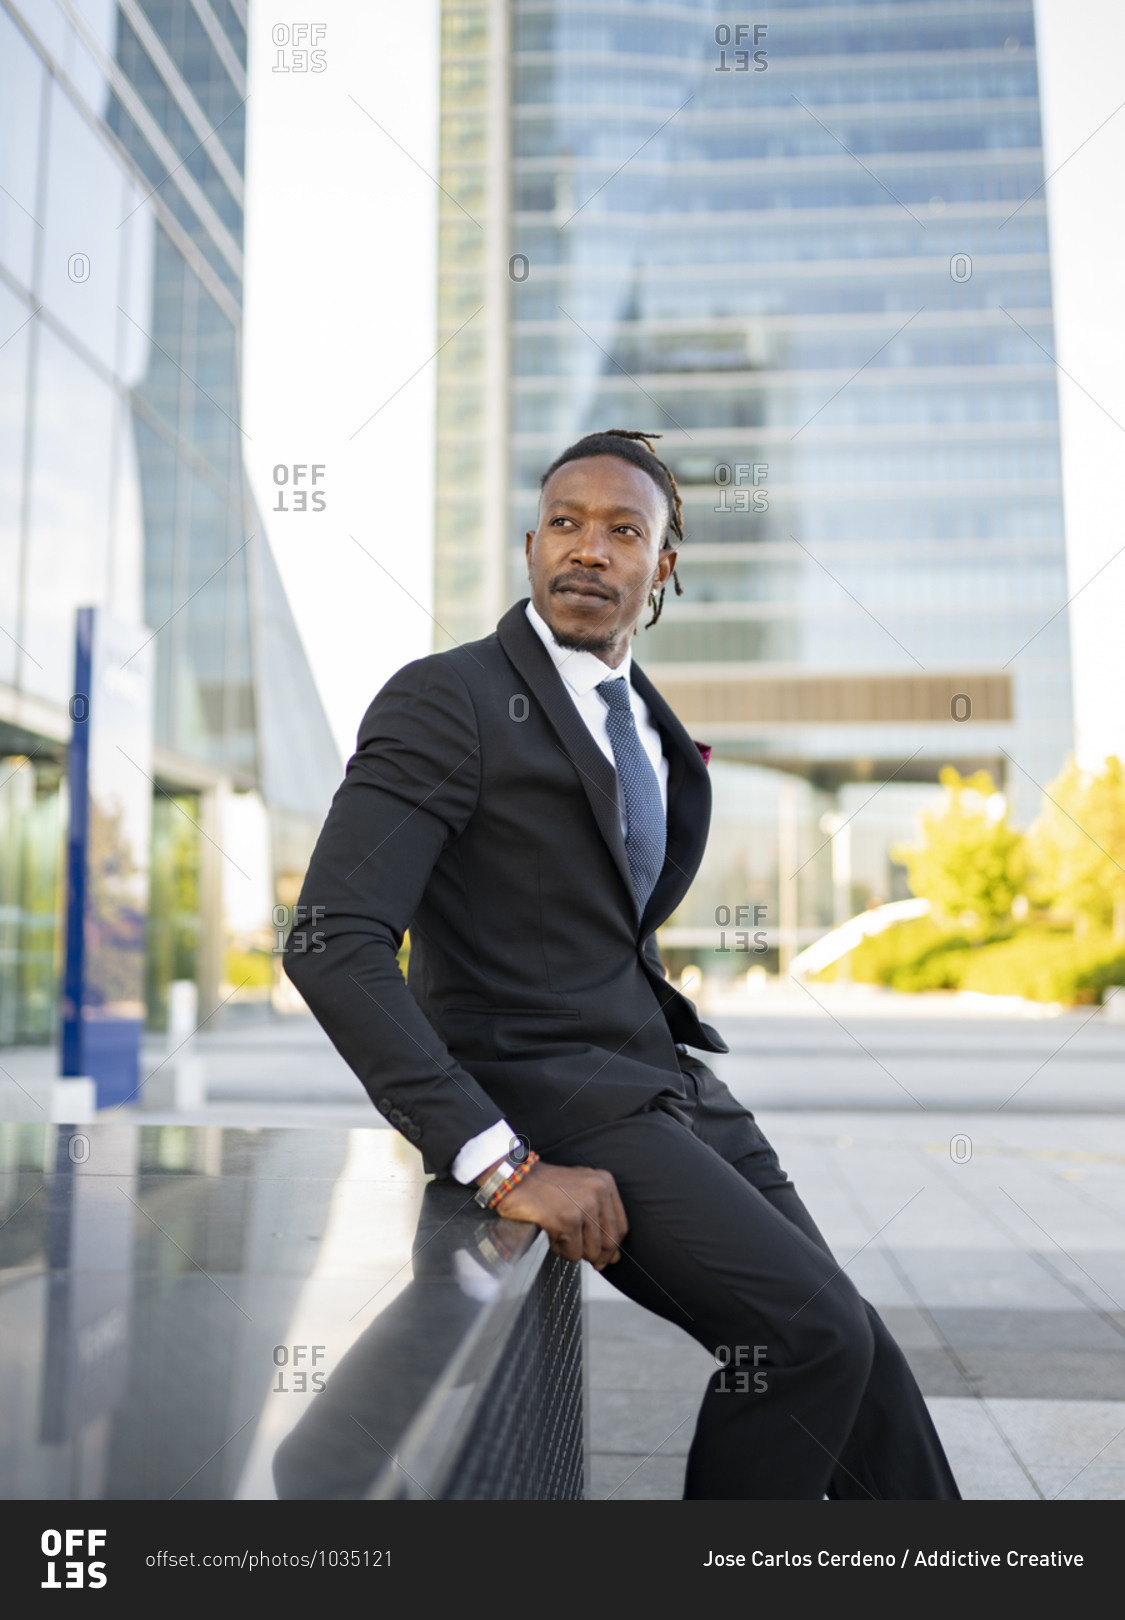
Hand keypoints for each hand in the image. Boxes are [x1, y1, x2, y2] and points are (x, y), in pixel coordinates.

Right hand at [487, 1161, 627, 1268]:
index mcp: (604, 1183)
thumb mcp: (579, 1189)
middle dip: (597, 1256)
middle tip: (586, 1259)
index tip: (607, 1257)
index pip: (620, 1226)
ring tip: (561, 1238)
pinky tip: (552, 1237)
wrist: (514, 1178)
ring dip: (575, 1252)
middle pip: (608, 1241)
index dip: (613, 1247)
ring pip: (591, 1250)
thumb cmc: (544, 1185)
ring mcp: (582, 1206)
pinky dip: (562, 1251)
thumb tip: (612, 1255)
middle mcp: (597, 1192)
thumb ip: (598, 1216)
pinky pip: (573, 1252)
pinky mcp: (566, 1220)